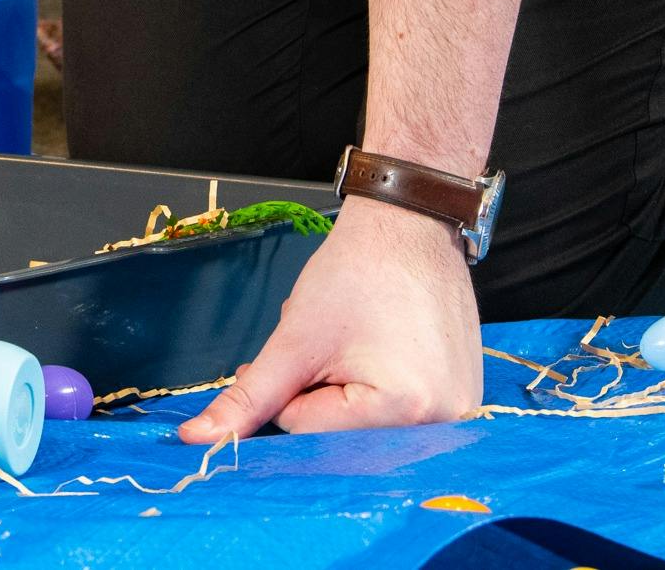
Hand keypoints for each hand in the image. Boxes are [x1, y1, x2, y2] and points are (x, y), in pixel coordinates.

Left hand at [177, 200, 484, 441]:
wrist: (410, 225)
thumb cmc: (357, 270)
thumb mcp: (294, 338)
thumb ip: (249, 396)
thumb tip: (200, 438)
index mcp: (402, 409)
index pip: (311, 431)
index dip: (289, 392)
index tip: (297, 355)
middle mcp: (443, 422)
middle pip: (344, 436)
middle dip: (319, 395)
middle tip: (324, 349)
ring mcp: (461, 412)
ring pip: (367, 426)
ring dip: (346, 392)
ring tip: (354, 344)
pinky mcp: (464, 399)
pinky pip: (400, 415)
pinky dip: (377, 389)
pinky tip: (381, 348)